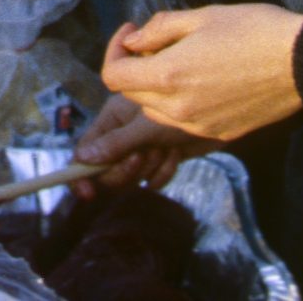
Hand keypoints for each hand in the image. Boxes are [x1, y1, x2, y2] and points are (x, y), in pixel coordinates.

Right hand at [70, 93, 219, 196]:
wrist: (221, 111)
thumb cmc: (180, 110)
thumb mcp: (145, 127)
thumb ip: (115, 144)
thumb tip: (83, 160)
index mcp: (111, 120)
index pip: (85, 150)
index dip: (81, 173)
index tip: (87, 193)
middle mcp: (123, 135)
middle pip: (107, 169)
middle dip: (126, 169)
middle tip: (141, 157)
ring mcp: (141, 148)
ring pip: (132, 177)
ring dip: (150, 167)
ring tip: (165, 147)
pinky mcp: (160, 158)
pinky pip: (153, 180)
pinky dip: (165, 171)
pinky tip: (176, 153)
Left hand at [101, 5, 302, 142]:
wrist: (302, 63)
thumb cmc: (252, 31)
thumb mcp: (200, 17)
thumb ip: (158, 30)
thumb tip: (133, 42)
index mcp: (168, 77)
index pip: (113, 78)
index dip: (114, 52)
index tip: (132, 33)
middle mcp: (178, 110)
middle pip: (132, 97)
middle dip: (134, 69)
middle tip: (153, 43)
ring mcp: (199, 127)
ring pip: (155, 113)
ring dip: (154, 90)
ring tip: (177, 62)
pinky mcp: (220, 135)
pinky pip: (182, 123)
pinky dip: (178, 105)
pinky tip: (200, 81)